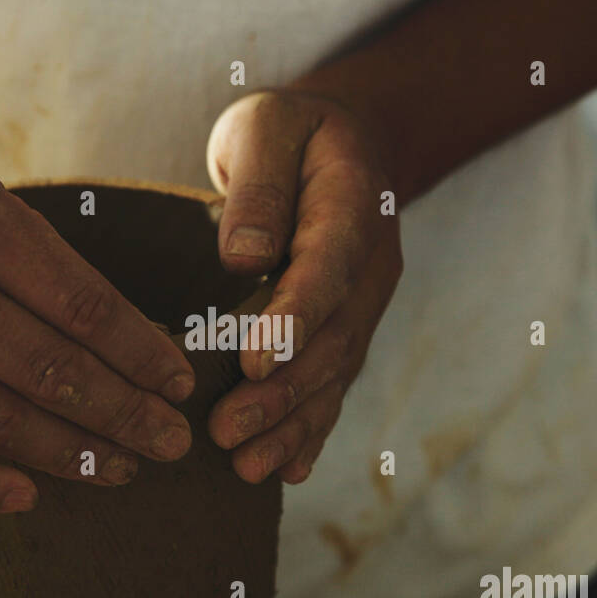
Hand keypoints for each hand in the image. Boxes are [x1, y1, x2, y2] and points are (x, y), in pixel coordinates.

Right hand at [0, 101, 195, 512]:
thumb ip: (29, 252)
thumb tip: (119, 332)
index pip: (80, 302)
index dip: (140, 352)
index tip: (179, 382)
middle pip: (51, 367)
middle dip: (125, 413)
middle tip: (174, 442)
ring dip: (71, 452)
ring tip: (123, 469)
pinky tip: (30, 495)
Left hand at [204, 90, 402, 484]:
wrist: (343, 146)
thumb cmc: (291, 133)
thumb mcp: (266, 127)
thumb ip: (258, 183)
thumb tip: (242, 257)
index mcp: (353, 206)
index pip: (328, 268)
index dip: (293, 319)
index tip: (251, 362)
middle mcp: (370, 267)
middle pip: (332, 339)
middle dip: (280, 393)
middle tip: (225, 433)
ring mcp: (363, 305)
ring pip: (334, 375)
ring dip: (291, 425)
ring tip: (246, 467)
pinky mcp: (347, 330)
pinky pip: (334, 385)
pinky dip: (311, 429)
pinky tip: (285, 470)